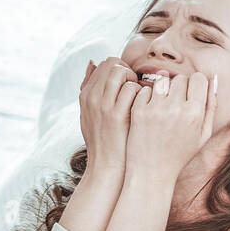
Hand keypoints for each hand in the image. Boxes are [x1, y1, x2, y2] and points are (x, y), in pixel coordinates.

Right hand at [78, 57, 140, 177]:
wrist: (107, 168)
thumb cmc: (104, 142)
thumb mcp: (89, 115)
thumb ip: (89, 89)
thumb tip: (92, 62)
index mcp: (85, 96)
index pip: (103, 64)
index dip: (119, 69)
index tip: (128, 83)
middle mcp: (91, 98)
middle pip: (111, 63)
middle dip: (127, 70)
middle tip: (135, 87)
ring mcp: (103, 106)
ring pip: (120, 71)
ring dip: (134, 78)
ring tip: (139, 95)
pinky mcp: (117, 116)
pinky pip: (132, 88)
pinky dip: (141, 92)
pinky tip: (144, 105)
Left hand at [125, 71, 217, 182]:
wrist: (152, 172)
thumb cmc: (179, 154)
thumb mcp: (203, 135)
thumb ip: (211, 106)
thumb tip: (213, 79)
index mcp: (195, 114)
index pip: (198, 78)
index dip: (195, 84)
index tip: (190, 94)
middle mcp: (176, 108)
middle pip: (180, 78)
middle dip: (179, 87)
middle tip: (175, 104)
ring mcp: (155, 109)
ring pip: (162, 81)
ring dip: (163, 90)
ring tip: (162, 107)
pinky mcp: (139, 111)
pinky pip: (145, 89)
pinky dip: (147, 97)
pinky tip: (150, 112)